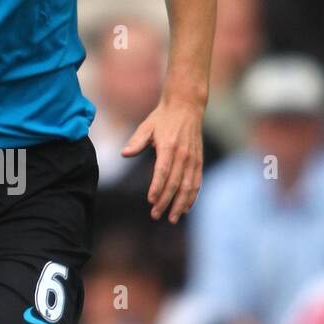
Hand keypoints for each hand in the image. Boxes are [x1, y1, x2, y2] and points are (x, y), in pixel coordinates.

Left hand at [121, 95, 203, 223]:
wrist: (186, 105)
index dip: (157, 187)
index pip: (163, 171)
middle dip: (166, 201)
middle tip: (156, 215)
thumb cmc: (163, 117)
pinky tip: (186, 208)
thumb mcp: (147, 126)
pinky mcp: (199, 160)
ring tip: (172, 218)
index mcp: (168, 146)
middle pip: (174, 183)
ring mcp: (193, 158)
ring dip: (180, 204)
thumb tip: (124, 153)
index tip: (151, 201)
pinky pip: (197, 182)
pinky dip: (192, 196)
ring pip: (188, 186)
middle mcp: (183, 154)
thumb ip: (136, 142)